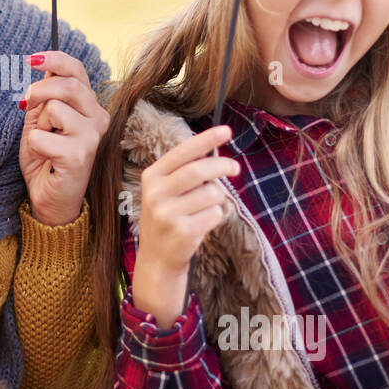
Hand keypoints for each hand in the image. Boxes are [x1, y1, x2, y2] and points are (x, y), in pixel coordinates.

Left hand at [17, 51, 109, 226]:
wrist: (50, 199)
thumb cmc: (46, 159)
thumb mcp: (41, 121)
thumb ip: (46, 96)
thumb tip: (43, 64)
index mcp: (89, 106)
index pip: (77, 70)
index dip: (54, 58)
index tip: (30, 59)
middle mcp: (98, 118)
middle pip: (67, 85)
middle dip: (37, 91)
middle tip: (24, 104)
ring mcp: (92, 137)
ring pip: (54, 109)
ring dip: (38, 125)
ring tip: (44, 142)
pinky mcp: (79, 156)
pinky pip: (42, 136)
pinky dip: (34, 145)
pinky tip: (45, 159)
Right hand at [131, 125, 239, 327]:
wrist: (157, 258)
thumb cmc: (168, 217)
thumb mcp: (165, 191)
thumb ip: (184, 172)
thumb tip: (216, 153)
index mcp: (152, 176)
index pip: (182, 152)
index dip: (206, 140)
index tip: (226, 131)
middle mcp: (156, 193)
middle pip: (199, 171)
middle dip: (223, 166)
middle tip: (236, 168)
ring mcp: (167, 214)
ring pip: (211, 194)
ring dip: (217, 199)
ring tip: (205, 208)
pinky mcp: (182, 231)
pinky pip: (214, 215)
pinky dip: (216, 216)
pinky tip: (202, 224)